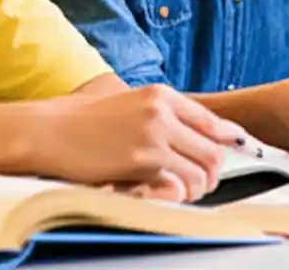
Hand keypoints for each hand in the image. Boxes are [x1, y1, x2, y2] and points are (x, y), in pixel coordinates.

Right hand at [36, 84, 246, 200]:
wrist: (49, 130)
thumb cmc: (83, 121)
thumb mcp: (129, 104)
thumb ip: (161, 115)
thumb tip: (192, 133)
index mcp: (162, 95)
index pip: (213, 121)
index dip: (231, 141)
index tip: (239, 151)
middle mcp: (164, 111)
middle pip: (214, 148)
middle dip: (215, 171)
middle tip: (204, 182)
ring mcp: (155, 134)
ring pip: (203, 168)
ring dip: (200, 186)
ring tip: (187, 191)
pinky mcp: (143, 158)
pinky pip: (180, 181)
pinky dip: (182, 193)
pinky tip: (170, 194)